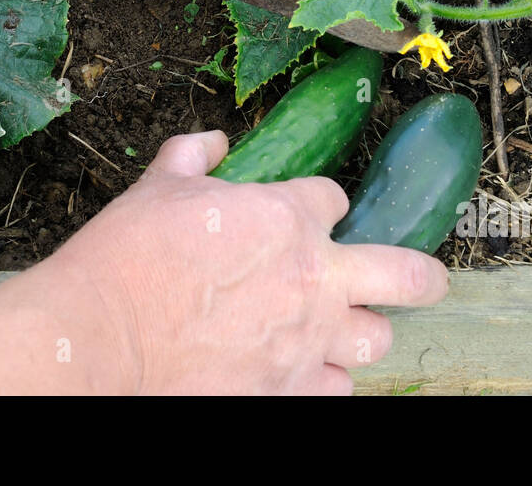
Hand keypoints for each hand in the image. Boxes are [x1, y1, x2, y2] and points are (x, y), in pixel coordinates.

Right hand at [51, 131, 448, 393]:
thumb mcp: (158, 186)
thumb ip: (194, 156)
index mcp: (287, 217)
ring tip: (346, 329)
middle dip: (422, 276)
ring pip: (377, 340)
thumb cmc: (128, 257)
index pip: (333, 199)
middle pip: (404, 275)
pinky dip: (325, 379)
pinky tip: (305, 370)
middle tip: (428, 280)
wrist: (103, 337)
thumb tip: (215, 140)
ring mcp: (308, 341)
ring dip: (364, 331)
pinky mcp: (289, 391)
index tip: (309, 212)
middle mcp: (315, 279)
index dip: (321, 205)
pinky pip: (335, 390)